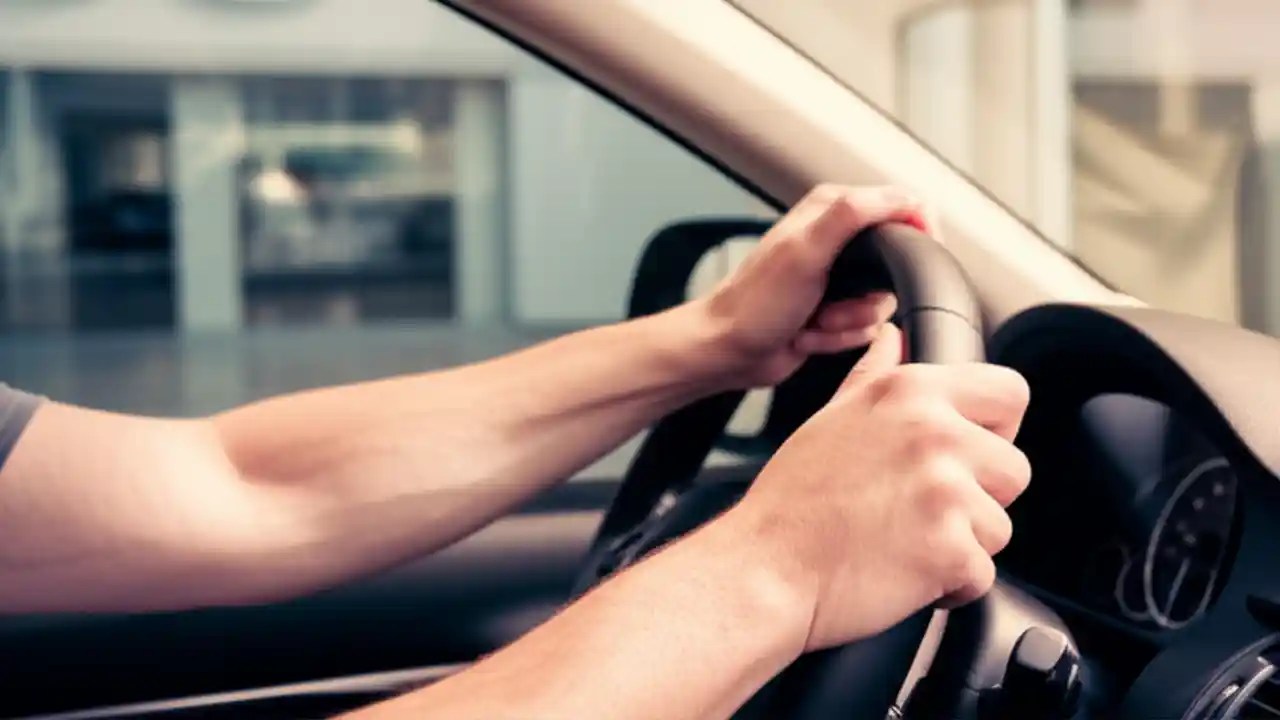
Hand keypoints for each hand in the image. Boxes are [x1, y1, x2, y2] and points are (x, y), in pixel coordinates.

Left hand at [695, 184, 932, 388]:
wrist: (729, 350)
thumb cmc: (754, 303)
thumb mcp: (805, 250)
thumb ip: (853, 215)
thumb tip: (904, 199)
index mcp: (831, 209)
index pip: (901, 205)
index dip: (915, 233)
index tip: (910, 261)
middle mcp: (837, 240)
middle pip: (897, 265)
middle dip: (867, 298)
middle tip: (832, 302)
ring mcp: (838, 279)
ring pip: (882, 304)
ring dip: (848, 322)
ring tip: (814, 320)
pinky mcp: (836, 311)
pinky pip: (865, 329)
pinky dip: (839, 338)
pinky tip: (809, 334)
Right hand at [716, 325, 1030, 650]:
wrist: (762, 569)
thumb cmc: (791, 502)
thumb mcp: (829, 418)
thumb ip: (873, 376)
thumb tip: (892, 338)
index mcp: (910, 391)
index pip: (1010, 393)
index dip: (994, 430)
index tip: (962, 455)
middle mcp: (933, 432)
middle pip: (1013, 468)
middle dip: (978, 498)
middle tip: (917, 510)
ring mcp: (944, 490)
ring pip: (999, 526)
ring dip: (960, 545)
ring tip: (902, 543)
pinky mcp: (949, 549)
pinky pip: (981, 574)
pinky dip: (949, 585)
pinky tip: (903, 573)